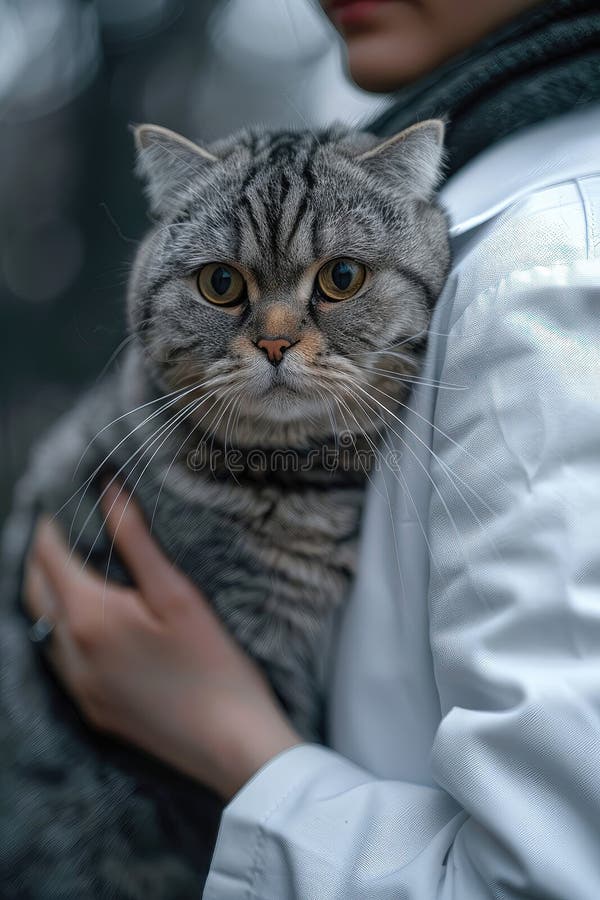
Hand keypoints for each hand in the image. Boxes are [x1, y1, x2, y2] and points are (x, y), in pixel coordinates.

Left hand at [24, 484, 300, 799]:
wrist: (230, 746)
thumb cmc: (214, 665)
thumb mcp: (178, 594)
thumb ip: (136, 540)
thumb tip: (108, 490)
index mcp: (90, 616)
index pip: (48, 556)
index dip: (50, 525)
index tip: (60, 502)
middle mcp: (70, 652)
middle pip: (34, 591)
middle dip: (39, 556)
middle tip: (61, 530)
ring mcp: (77, 686)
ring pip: (41, 627)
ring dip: (46, 593)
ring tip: (69, 568)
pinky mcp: (91, 708)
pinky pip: (57, 659)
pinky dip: (59, 629)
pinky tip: (85, 623)